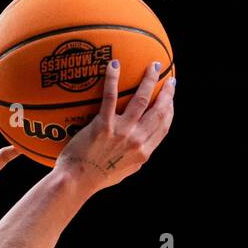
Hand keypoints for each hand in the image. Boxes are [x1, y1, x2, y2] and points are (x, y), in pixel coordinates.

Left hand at [54, 59, 174, 194]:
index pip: (163, 126)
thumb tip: (141, 149)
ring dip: (149, 80)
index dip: (170, 108)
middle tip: (168, 77)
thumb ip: (135, 158)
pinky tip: (114, 64)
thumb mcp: (123, 171)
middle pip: (159, 111)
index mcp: (143, 152)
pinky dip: (113, 79)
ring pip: (141, 100)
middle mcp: (136, 141)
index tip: (171, 96)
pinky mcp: (102, 126)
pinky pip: (110, 97)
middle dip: (167, 92)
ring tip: (153, 65)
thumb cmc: (96, 178)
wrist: (76, 182)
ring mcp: (121, 133)